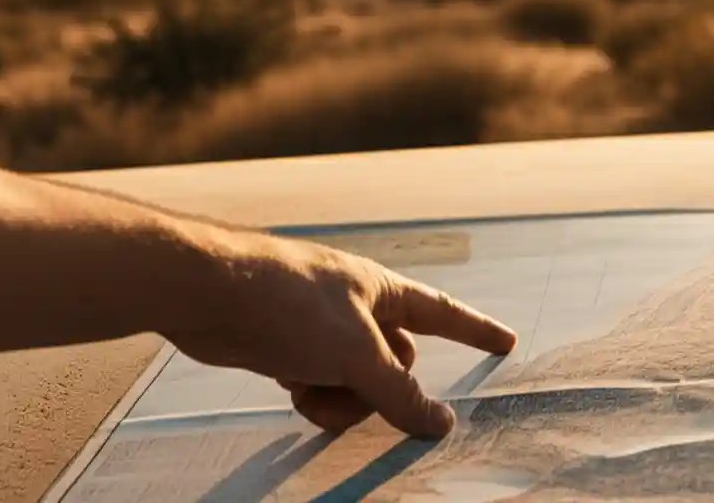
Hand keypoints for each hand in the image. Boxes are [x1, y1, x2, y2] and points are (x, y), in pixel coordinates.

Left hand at [166, 233, 516, 438]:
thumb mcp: (356, 352)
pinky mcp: (288, 345)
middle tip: (354, 389)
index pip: (443, 314)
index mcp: (383, 290)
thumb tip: (442, 423)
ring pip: (357, 383)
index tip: (505, 342)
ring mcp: (321, 327)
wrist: (207, 292)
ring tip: (310, 388)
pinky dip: (312, 396)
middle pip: (397, 366)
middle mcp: (357, 306)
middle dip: (379, 390)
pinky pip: (321, 385)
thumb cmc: (288, 304)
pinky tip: (288, 386)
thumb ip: (400, 393)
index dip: (475, 331)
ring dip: (341, 400)